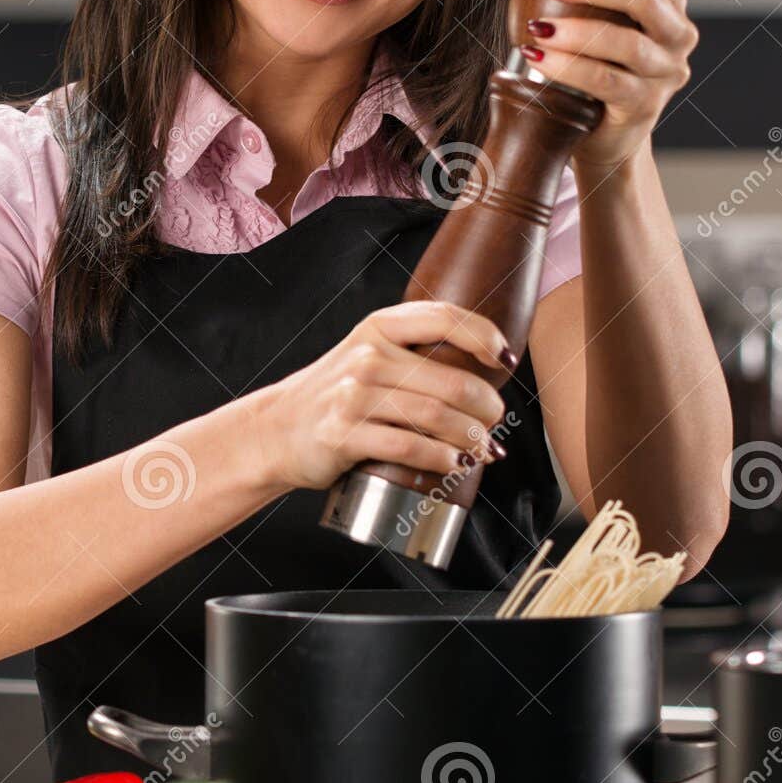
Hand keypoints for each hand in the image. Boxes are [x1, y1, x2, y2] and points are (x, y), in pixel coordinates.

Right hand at [251, 301, 513, 492]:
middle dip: (486, 407)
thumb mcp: (367, 355)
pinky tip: (455, 465)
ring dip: (472, 438)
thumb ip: (413, 352)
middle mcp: (367, 356)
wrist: (276, 430)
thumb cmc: (335, 395)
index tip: (505, 360)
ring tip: (484, 450)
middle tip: (494, 422)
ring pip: (435, 415)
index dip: (483, 336)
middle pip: (450, 380)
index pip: (444, 318)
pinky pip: (408, 446)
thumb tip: (483, 371)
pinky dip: (441, 458)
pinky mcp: (344, 434)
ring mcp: (354, 396)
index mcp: (378, 328)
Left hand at [494, 0, 697, 175]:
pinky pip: (607, 81)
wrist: (602, 134)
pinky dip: (569, 67)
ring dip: (577, 31)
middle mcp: (676, 31)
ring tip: (536, 28)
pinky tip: (537, 58)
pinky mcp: (646, 104)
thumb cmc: (589, 70)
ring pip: (627, 43)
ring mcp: (666, 70)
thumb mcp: (571, 23)